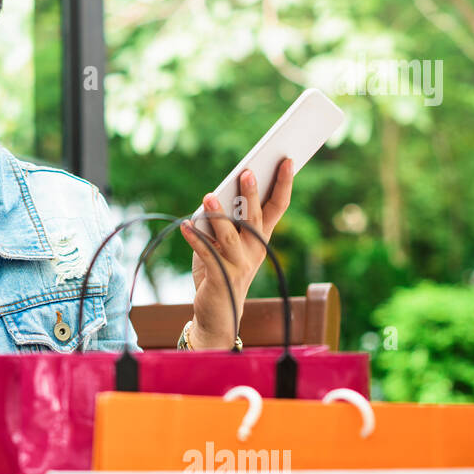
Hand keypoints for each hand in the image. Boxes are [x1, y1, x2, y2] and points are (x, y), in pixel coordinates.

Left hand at [178, 158, 293, 348]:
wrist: (219, 314)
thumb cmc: (221, 271)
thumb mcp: (225, 244)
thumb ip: (223, 223)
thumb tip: (215, 198)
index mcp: (261, 239)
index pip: (278, 207)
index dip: (284, 183)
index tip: (287, 160)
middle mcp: (256, 251)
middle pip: (256, 218)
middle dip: (251, 194)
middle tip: (246, 172)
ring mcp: (240, 265)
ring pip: (230, 236)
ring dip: (219, 215)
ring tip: (208, 196)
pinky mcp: (221, 278)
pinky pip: (207, 254)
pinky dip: (195, 239)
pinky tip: (185, 226)